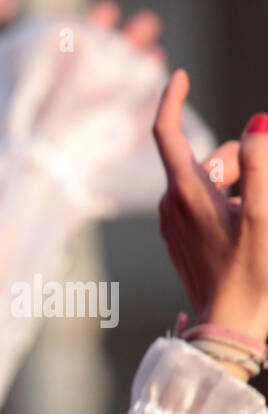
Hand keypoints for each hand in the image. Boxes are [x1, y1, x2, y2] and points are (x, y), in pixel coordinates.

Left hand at [154, 70, 267, 365]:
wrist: (227, 326)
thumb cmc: (250, 274)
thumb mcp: (264, 214)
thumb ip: (258, 166)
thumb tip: (255, 124)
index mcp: (185, 193)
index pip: (166, 134)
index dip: (171, 100)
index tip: (180, 75)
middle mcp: (170, 204)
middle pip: (203, 157)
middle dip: (236, 159)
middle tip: (258, 195)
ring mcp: (172, 222)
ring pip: (206, 179)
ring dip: (235, 184)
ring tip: (253, 218)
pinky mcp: (179, 237)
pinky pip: (203, 202)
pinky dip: (227, 202)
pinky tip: (243, 228)